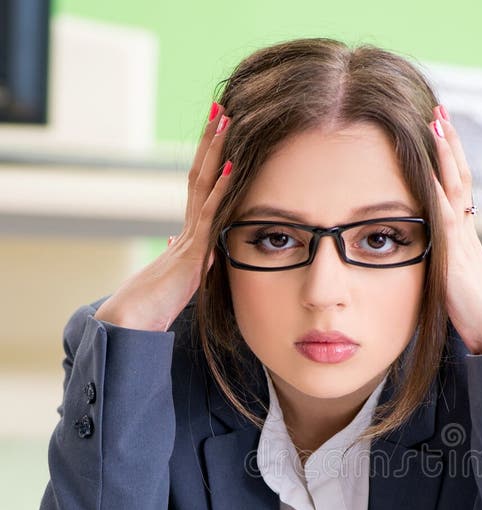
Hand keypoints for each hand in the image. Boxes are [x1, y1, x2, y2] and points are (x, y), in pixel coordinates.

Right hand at [94, 103, 232, 331]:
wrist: (136, 317)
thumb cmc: (157, 301)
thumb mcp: (179, 274)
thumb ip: (182, 255)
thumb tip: (175, 238)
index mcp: (188, 232)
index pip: (200, 185)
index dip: (210, 158)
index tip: (218, 130)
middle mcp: (188, 227)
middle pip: (200, 173)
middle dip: (211, 141)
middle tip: (220, 108)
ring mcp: (190, 235)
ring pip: (204, 184)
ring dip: (216, 152)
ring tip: (227, 121)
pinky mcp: (194, 250)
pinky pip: (210, 214)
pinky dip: (221, 191)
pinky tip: (232, 169)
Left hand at [429, 105, 481, 354]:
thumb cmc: (478, 316)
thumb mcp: (454, 285)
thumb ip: (442, 269)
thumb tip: (427, 265)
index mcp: (465, 238)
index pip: (457, 189)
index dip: (448, 161)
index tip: (438, 133)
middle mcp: (466, 231)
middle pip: (460, 177)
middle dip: (449, 143)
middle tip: (441, 110)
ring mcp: (462, 240)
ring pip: (456, 186)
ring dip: (446, 153)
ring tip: (437, 121)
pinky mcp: (455, 255)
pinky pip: (446, 214)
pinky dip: (437, 188)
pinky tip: (429, 167)